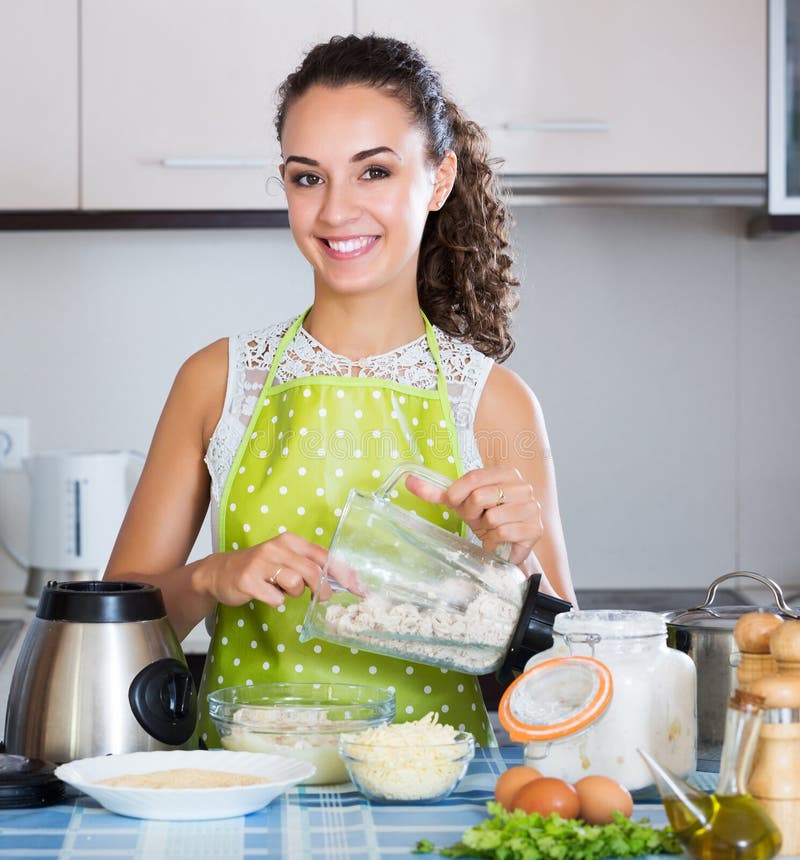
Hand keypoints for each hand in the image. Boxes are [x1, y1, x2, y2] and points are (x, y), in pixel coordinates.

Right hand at [192, 531, 330, 607]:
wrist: (220, 572)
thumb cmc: (260, 568)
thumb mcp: (287, 560)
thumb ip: (310, 566)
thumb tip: (340, 581)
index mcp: (291, 541)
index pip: (324, 555)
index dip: (343, 573)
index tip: (358, 587)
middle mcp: (277, 548)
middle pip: (312, 570)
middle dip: (322, 589)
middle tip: (322, 597)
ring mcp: (261, 563)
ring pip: (295, 583)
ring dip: (294, 594)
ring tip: (283, 590)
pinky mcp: (248, 580)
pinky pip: (275, 598)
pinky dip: (276, 601)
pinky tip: (267, 594)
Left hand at [406, 466, 542, 566]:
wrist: (506, 542)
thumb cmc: (485, 516)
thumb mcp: (460, 501)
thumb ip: (437, 491)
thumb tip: (408, 480)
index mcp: (505, 472)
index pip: (474, 477)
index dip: (457, 494)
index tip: (455, 502)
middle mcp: (522, 486)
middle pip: (481, 496)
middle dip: (472, 513)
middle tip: (478, 519)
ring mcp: (531, 507)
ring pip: (493, 516)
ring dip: (484, 528)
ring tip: (490, 529)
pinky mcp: (535, 528)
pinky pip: (504, 532)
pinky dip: (494, 541)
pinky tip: (497, 540)